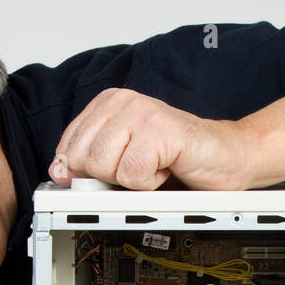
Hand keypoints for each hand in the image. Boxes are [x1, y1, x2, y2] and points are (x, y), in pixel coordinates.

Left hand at [50, 88, 251, 190]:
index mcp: (107, 103)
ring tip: (154, 165)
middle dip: (109, 177)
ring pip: (103, 167)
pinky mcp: (159, 129)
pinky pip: (132, 176)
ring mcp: (141, 112)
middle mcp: (122, 101)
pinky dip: (151, 183)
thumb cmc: (177, 159)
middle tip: (139, 168)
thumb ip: (88, 163)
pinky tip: (167, 167)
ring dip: (132, 180)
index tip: (112, 173)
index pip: (67, 148)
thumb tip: (58, 171)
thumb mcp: (122, 161)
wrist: (226, 158)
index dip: (86, 173)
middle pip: (82, 160)